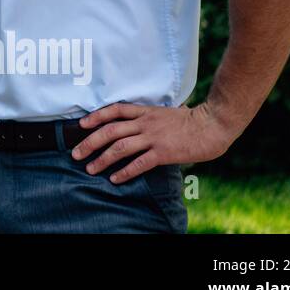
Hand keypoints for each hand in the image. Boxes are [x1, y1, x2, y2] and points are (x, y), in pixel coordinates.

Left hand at [71, 102, 236, 183]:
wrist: (212, 125)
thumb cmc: (191, 121)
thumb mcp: (165, 113)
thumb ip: (149, 117)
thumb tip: (136, 123)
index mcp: (145, 111)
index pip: (114, 110)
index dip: (96, 117)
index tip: (81, 125)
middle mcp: (145, 123)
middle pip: (110, 130)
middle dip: (90, 142)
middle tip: (76, 154)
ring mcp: (153, 137)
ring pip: (120, 147)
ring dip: (102, 159)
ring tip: (90, 169)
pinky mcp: (163, 152)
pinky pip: (139, 163)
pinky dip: (124, 171)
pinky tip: (115, 179)